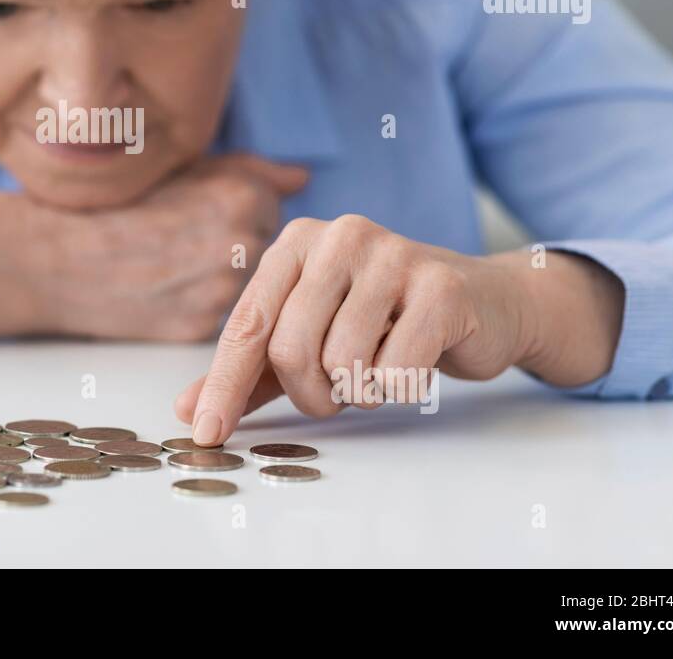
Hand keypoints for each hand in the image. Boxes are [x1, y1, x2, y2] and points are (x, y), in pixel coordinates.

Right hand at [39, 153, 308, 341]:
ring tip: (169, 261)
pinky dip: (199, 303)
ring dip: (219, 275)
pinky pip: (220, 314)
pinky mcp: (200, 329)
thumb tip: (301, 177)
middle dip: (233, 244)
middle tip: (181, 237)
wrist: (54, 258)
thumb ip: (251, 172)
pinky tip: (164, 288)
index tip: (198, 208)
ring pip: (246, 284)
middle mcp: (239, 246)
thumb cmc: (113, 205)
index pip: (269, 204)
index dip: (236, 205)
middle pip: (265, 247)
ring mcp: (222, 292)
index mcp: (239, 197)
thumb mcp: (181, 169)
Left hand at [174, 214, 623, 444]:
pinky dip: (399, 388)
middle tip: (336, 395)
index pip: (247, 325)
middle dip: (310, 396)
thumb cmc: (383, 320)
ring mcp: (393, 255)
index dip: (225, 387)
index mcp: (295, 241)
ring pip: (343, 366)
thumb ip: (250, 369)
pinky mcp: (442, 287)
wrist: (484, 302)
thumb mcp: (309, 337)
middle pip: (290, 351)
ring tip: (378, 368)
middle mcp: (339, 236)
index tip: (206, 435)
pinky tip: (415, 361)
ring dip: (359, 393)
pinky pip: (395, 372)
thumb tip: (189, 409)